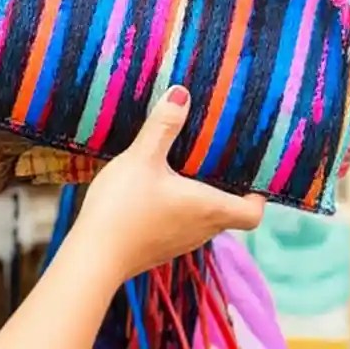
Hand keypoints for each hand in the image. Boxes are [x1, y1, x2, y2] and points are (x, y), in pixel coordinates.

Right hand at [72, 86, 265, 280]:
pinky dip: (178, 209)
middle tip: (215, 158)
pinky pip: (180, 226)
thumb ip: (164, 126)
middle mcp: (202, 230)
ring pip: (203, 220)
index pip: (253, 213)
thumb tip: (183, 93)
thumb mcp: (142, 159)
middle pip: (228, 213)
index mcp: (209, 209)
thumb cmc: (123, 208)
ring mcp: (180, 243)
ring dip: (200, 198)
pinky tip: (155, 192)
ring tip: (186, 170)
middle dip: (225, 187)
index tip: (250, 172)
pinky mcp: (159, 247)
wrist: (92, 256)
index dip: (257, 195)